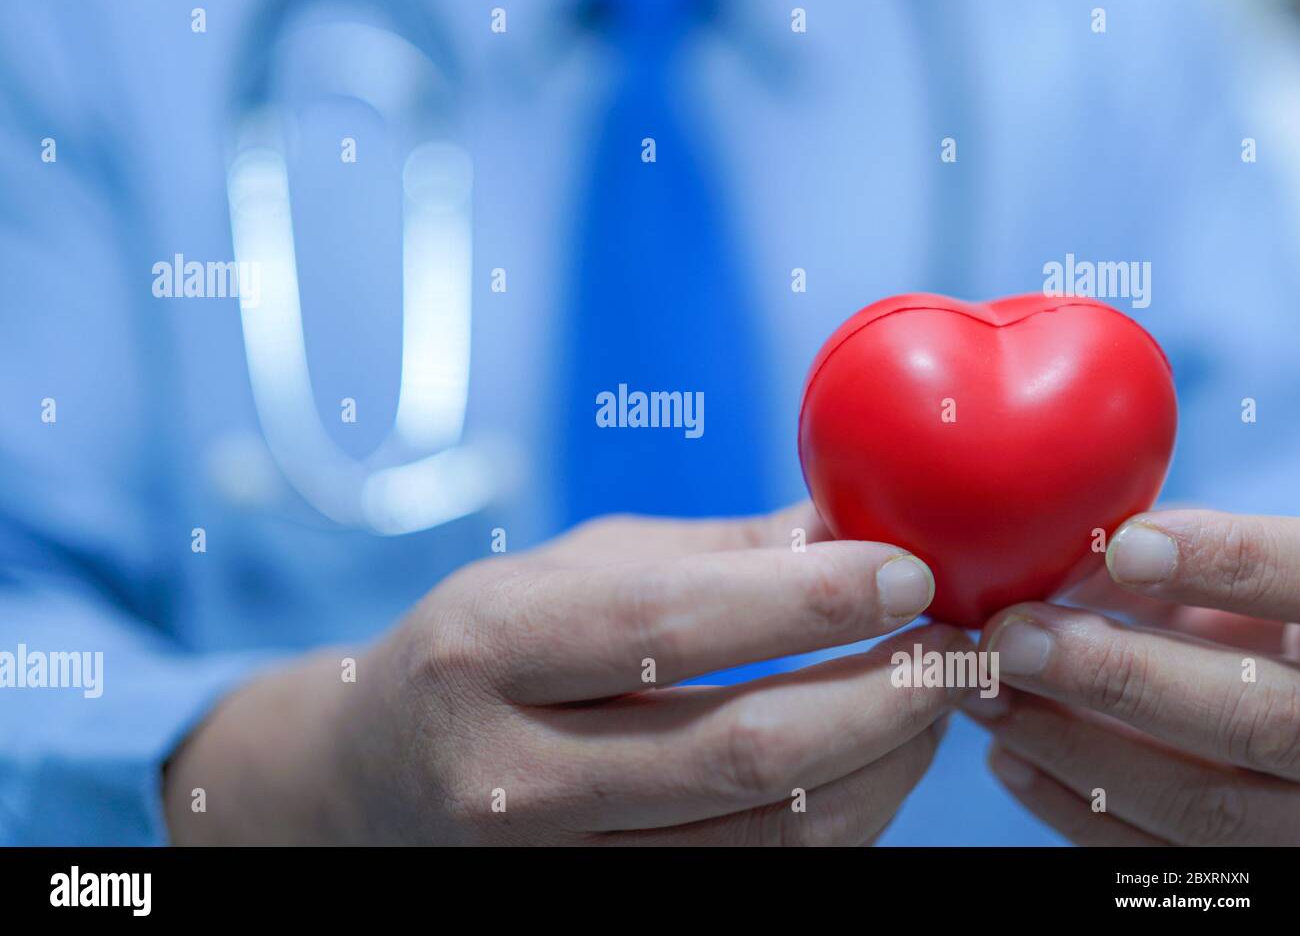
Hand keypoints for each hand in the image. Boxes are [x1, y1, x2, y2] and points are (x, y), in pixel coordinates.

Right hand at [165, 503, 970, 844]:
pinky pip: (759, 878)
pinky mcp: (601, 908)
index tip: (909, 570)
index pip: (668, 626)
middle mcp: (507, 774)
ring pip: (767, 838)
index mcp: (487, 647)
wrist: (378, 775)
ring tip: (934, 697)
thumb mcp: (568, 570)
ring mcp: (551, 866)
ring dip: (883, 766)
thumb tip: (856, 527)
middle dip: (881, 697)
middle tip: (962, 647)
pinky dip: (842, 818)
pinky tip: (875, 758)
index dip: (807, 602)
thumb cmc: (488, 645)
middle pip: (738, 754)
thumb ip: (710, 555)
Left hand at [963, 509, 1299, 844]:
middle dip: (1119, 676)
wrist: (1299, 722)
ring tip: (986, 693)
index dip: (1231, 564)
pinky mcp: (1257, 867)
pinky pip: (1166, 858)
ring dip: (1072, 746)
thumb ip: (1212, 558)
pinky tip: (1008, 755)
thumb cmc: (1285, 623)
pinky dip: (1076, 809)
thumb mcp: (1277, 574)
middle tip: (1012, 637)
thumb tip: (1098, 549)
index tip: (1127, 545)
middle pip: (1256, 721)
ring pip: (1202, 807)